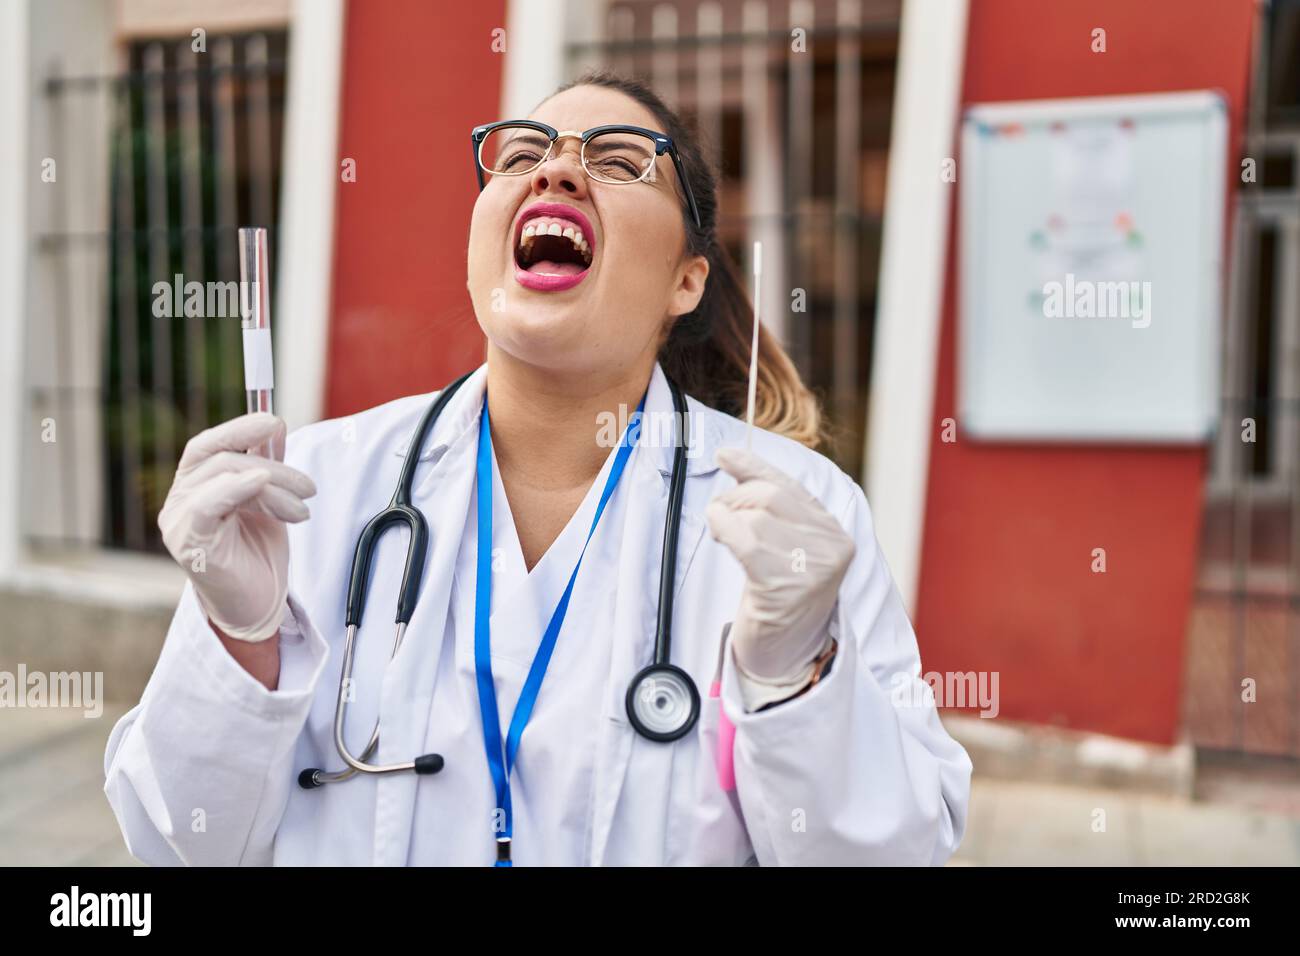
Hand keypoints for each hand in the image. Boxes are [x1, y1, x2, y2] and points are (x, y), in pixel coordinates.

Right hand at [158, 414, 315, 641]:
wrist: (257, 605)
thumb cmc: (257, 555)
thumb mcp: (268, 501)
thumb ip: (266, 465)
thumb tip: (274, 427)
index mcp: (194, 487)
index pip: (208, 445)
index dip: (240, 428)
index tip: (275, 422)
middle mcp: (179, 501)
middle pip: (222, 459)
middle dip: (273, 466)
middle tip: (308, 487)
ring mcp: (179, 522)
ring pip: (224, 476)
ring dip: (273, 487)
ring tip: (301, 511)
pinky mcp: (189, 542)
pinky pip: (208, 503)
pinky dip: (237, 487)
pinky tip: (263, 484)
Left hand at [705, 448, 854, 682]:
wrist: (784, 654)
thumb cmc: (778, 597)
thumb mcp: (782, 547)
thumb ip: (769, 509)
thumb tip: (733, 461)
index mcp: (834, 532)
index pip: (791, 486)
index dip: (755, 466)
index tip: (726, 455)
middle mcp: (832, 547)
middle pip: (771, 497)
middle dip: (735, 499)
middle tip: (720, 517)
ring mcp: (813, 569)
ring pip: (756, 518)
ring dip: (726, 519)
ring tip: (721, 537)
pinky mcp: (786, 588)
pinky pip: (747, 543)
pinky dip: (725, 531)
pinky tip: (720, 538)